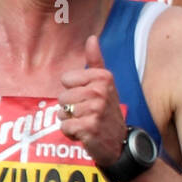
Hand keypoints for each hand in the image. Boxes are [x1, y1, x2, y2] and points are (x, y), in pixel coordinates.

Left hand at [58, 36, 127, 167]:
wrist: (120, 143)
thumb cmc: (107, 111)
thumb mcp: (105, 85)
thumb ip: (96, 61)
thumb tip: (92, 37)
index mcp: (103, 78)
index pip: (66, 79)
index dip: (73, 91)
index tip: (88, 99)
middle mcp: (101, 92)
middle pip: (62, 97)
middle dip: (70, 109)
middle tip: (88, 114)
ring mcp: (96, 110)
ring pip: (61, 113)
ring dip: (71, 122)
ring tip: (87, 124)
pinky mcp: (89, 128)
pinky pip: (64, 127)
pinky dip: (71, 134)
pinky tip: (85, 135)